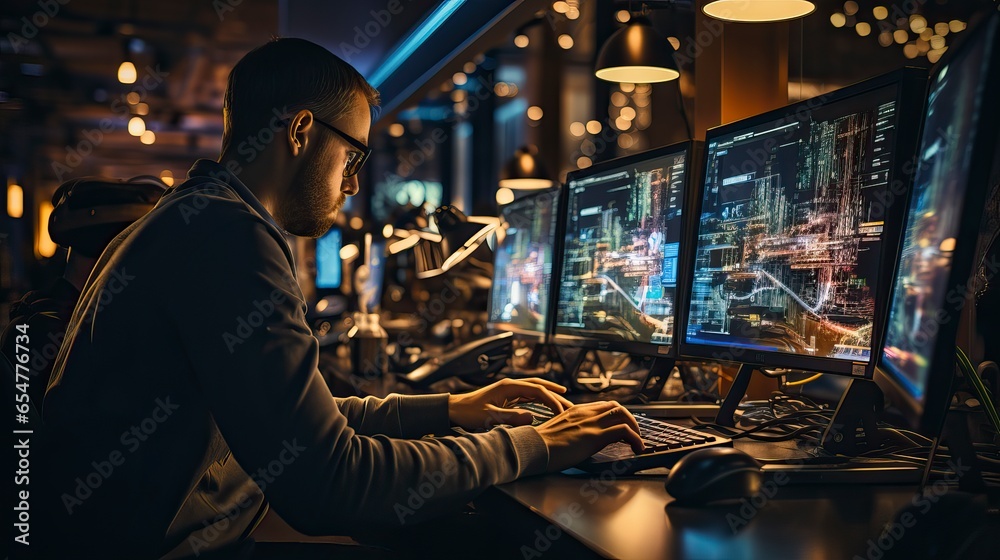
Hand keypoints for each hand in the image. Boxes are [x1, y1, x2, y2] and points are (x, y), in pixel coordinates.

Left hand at [447, 378, 573, 431]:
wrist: (454, 409)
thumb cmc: (469, 412)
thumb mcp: (489, 417)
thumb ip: (510, 417)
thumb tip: (531, 418)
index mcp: (508, 386)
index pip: (537, 389)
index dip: (551, 399)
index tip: (561, 411)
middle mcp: (511, 385)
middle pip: (539, 386)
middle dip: (555, 394)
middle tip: (570, 405)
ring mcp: (509, 390)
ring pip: (535, 389)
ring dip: (550, 395)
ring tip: (564, 402)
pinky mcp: (507, 396)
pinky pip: (529, 395)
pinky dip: (541, 398)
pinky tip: (547, 404)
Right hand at [535, 401, 643, 471]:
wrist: (532, 448)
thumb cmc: (539, 445)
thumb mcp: (556, 431)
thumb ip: (569, 430)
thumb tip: (576, 440)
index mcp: (575, 411)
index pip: (602, 406)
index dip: (616, 416)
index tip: (621, 427)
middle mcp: (585, 413)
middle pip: (616, 407)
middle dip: (629, 420)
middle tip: (633, 434)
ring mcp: (590, 423)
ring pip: (623, 414)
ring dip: (635, 428)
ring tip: (638, 442)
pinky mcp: (595, 436)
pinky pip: (623, 431)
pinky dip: (636, 438)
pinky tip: (638, 448)